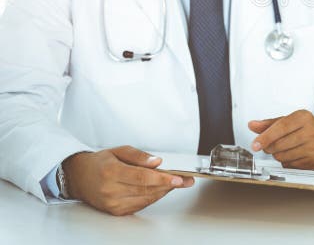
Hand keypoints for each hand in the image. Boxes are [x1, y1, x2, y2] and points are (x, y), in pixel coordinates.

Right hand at [62, 146, 193, 215]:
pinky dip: (152, 197)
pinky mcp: (115, 211)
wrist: (79, 177)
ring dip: (163, 191)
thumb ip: (140, 156)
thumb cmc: (100, 162)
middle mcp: (110, 189)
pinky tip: (159, 190)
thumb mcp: (119, 150)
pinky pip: (140, 205)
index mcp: (111, 171)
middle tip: (184, 180)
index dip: (162, 179)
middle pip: (146, 190)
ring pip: (145, 199)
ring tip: (175, 183)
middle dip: (168, 185)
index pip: (142, 177)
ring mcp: (112, 203)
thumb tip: (157, 162)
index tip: (179, 178)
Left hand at [248, 109, 313, 169]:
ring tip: (286, 149)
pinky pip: (289, 165)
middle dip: (270, 147)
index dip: (265, 137)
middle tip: (273, 145)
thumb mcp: (291, 121)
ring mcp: (313, 147)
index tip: (255, 145)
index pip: (280, 127)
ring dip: (278, 155)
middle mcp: (310, 131)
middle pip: (278, 145)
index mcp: (303, 117)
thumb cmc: (308, 129)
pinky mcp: (313, 161)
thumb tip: (252, 125)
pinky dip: (287, 162)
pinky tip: (294, 155)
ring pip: (282, 156)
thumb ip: (270, 123)